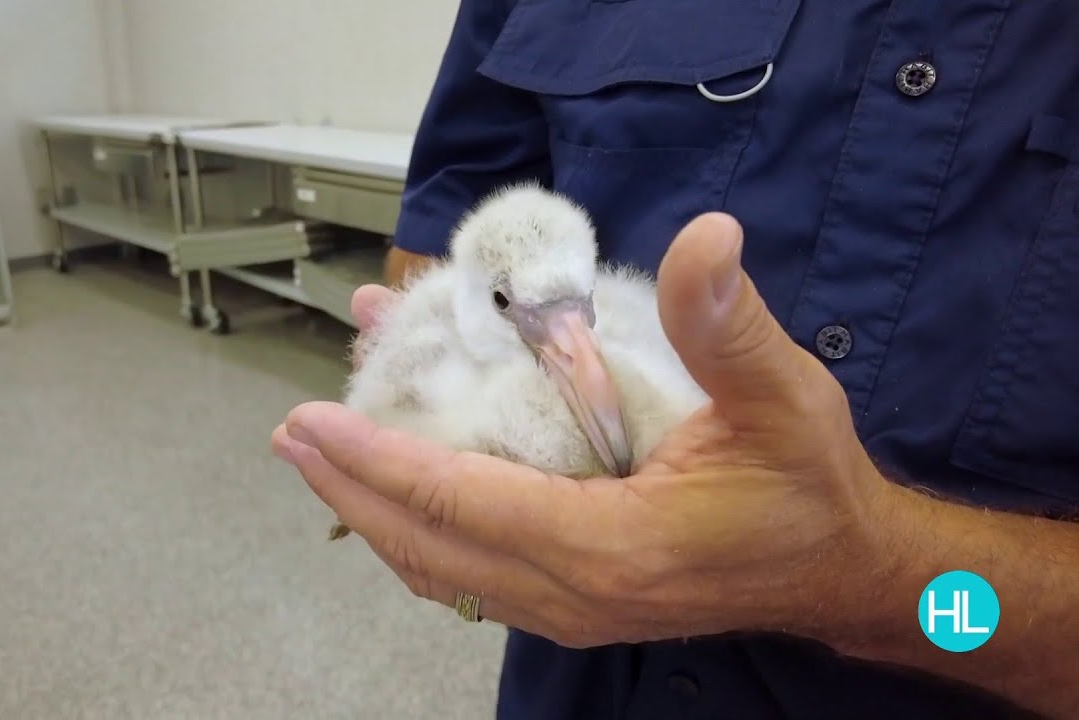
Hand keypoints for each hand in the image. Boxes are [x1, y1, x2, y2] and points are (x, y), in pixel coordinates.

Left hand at [272, 213, 901, 647]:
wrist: (836, 570)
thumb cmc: (807, 488)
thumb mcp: (782, 396)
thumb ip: (728, 324)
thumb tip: (706, 238)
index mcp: (611, 547)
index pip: (462, 503)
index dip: (379, 459)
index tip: (312, 423)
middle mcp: (574, 593)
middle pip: (427, 545)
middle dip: (350, 486)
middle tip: (293, 434)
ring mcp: (567, 610)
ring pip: (439, 570)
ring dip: (374, 510)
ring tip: (324, 457)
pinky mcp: (569, 604)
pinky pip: (468, 577)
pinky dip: (419, 530)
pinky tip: (394, 495)